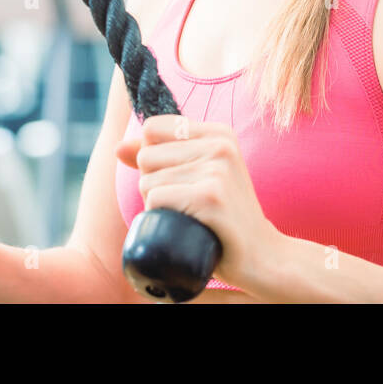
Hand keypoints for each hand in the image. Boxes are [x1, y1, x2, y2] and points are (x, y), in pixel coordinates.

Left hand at [115, 114, 281, 290]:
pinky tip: (187, 226)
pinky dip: (161, 218)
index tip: (179, 179)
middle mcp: (220, 144)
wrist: (263, 255)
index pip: (152, 128)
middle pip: (146, 156)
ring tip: (189, 216)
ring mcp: (217, 169)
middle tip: (186, 204)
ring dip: (157, 206)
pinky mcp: (210, 196)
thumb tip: (119, 147)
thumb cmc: (223, 216)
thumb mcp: (197, 175)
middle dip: (154, 184)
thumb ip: (158, 155)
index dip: (152, 158)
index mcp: (219, 132)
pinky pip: (156, 199)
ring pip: (147, 181)